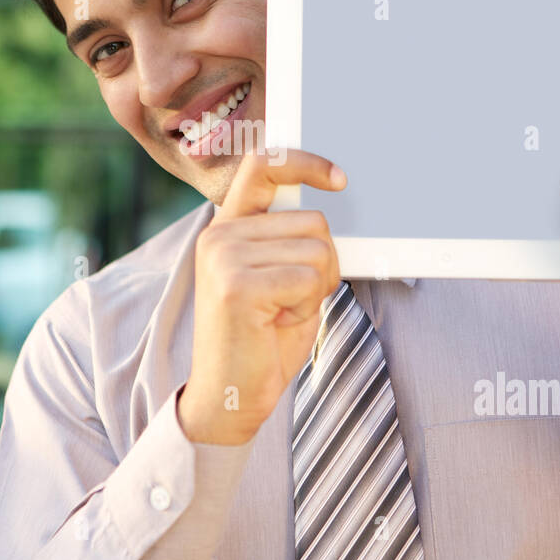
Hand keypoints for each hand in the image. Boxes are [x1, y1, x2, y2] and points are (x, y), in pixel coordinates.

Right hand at [177, 149, 344, 444]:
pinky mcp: (237, 285)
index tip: (339, 179)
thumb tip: (327, 208)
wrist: (230, 396)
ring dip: (316, 289)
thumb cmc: (262, 339)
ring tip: (282, 311)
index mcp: (228, 227)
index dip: (305, 163)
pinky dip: (308, 306)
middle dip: (323, 264)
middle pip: (313, 221)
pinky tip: (277, 323)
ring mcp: (224, 257)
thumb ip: (291, 240)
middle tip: (293, 299)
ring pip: (317, 251)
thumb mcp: (278, 277)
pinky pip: (309, 279)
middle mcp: (220, 235)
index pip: (264, 166)